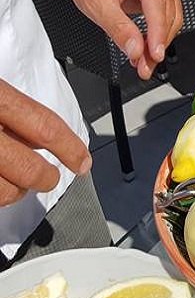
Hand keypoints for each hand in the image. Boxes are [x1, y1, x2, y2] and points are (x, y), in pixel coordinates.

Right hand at [0, 78, 90, 205]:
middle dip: (46, 178)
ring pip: (5, 192)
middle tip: (49, 177)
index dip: (71, 149)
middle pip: (29, 170)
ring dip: (14, 191)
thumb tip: (42, 133)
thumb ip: (12, 105)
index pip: (46, 127)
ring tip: (12, 180)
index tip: (84, 162)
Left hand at [62, 0, 183, 79]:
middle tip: (146, 63)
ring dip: (161, 40)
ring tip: (146, 59)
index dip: (157, 30)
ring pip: (173, 15)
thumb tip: (137, 49)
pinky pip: (170, 13)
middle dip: (158, 40)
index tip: (154, 53)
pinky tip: (150, 46)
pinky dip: (161, 33)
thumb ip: (118, 28)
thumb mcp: (96, 2)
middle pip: (167, 9)